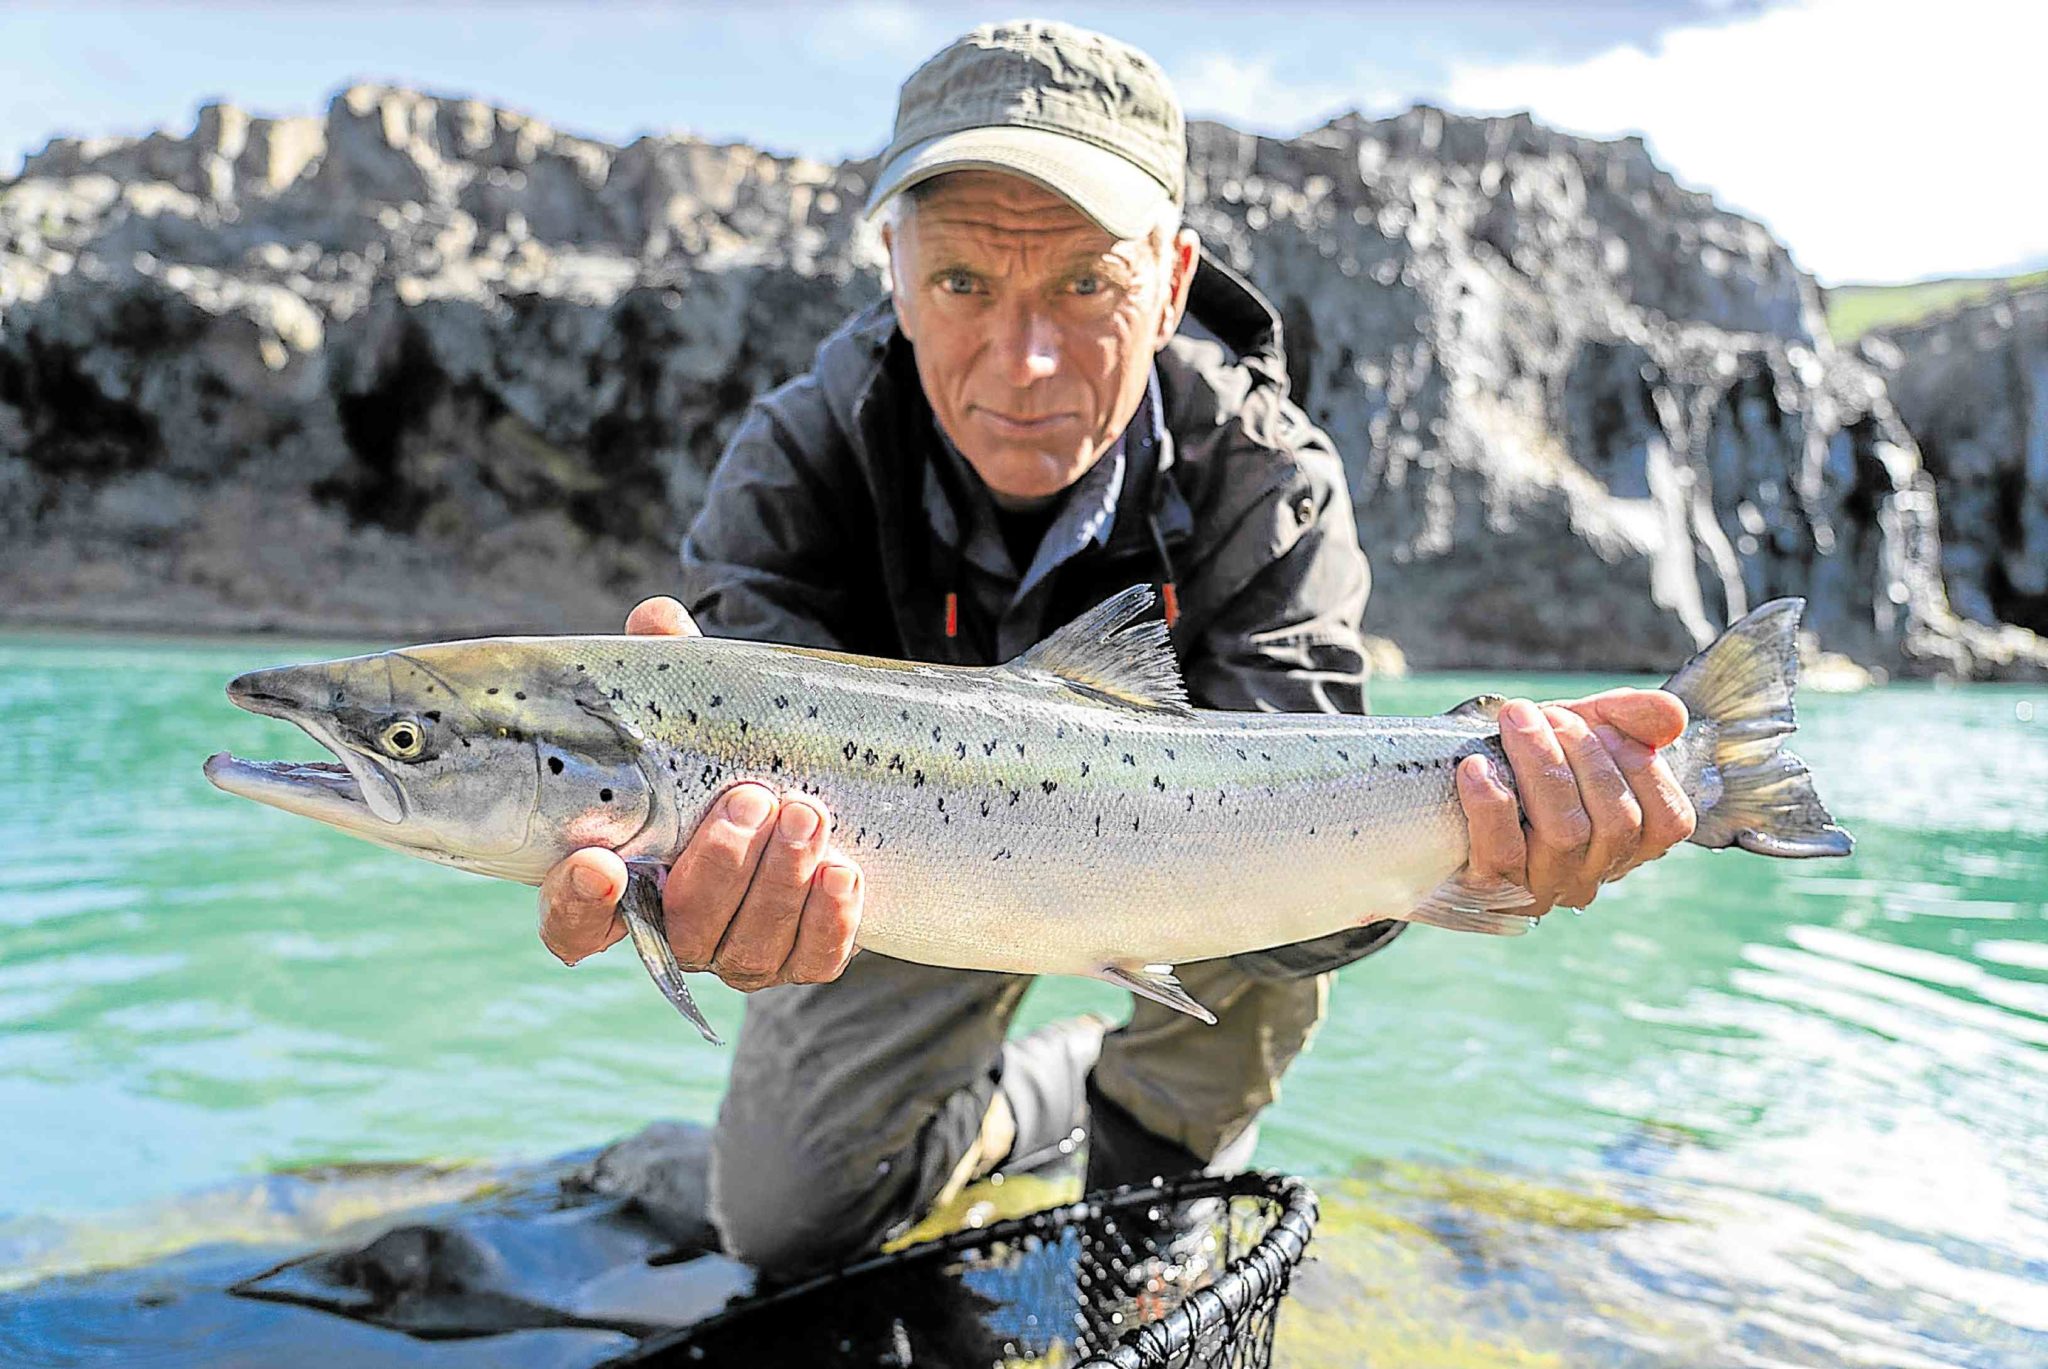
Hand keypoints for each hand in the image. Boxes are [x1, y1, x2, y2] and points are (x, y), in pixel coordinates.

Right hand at [536, 597, 864, 988]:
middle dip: (719, 866)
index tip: (598, 864)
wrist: (804, 783)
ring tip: (805, 815)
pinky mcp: (799, 956)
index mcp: (619, 880)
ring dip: (778, 883)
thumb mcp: (695, 707)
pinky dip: (828, 923)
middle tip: (750, 797)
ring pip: (747, 951)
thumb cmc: (722, 750)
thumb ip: (667, 670)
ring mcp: (735, 951)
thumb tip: (658, 618)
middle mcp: (671, 929)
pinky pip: (811, 962)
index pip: (571, 924)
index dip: (577, 906)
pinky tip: (843, 872)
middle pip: (679, 929)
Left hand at [1456, 689, 1697, 914]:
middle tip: (1545, 714)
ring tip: (1516, 721)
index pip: (1668, 820)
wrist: (1436, 797)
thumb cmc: (1522, 763)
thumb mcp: (1577, 732)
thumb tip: (1670, 714)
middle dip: (1584, 755)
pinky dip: (1491, 804)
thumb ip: (1626, 718)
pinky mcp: (1490, 891)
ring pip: (1564, 834)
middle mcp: (1592, 874)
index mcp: (1627, 844)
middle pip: (1615, 822)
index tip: (1601, 724)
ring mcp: (1543, 887)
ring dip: (1543, 767)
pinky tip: (1475, 767)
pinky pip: (1502, 853)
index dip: (1641, 767)